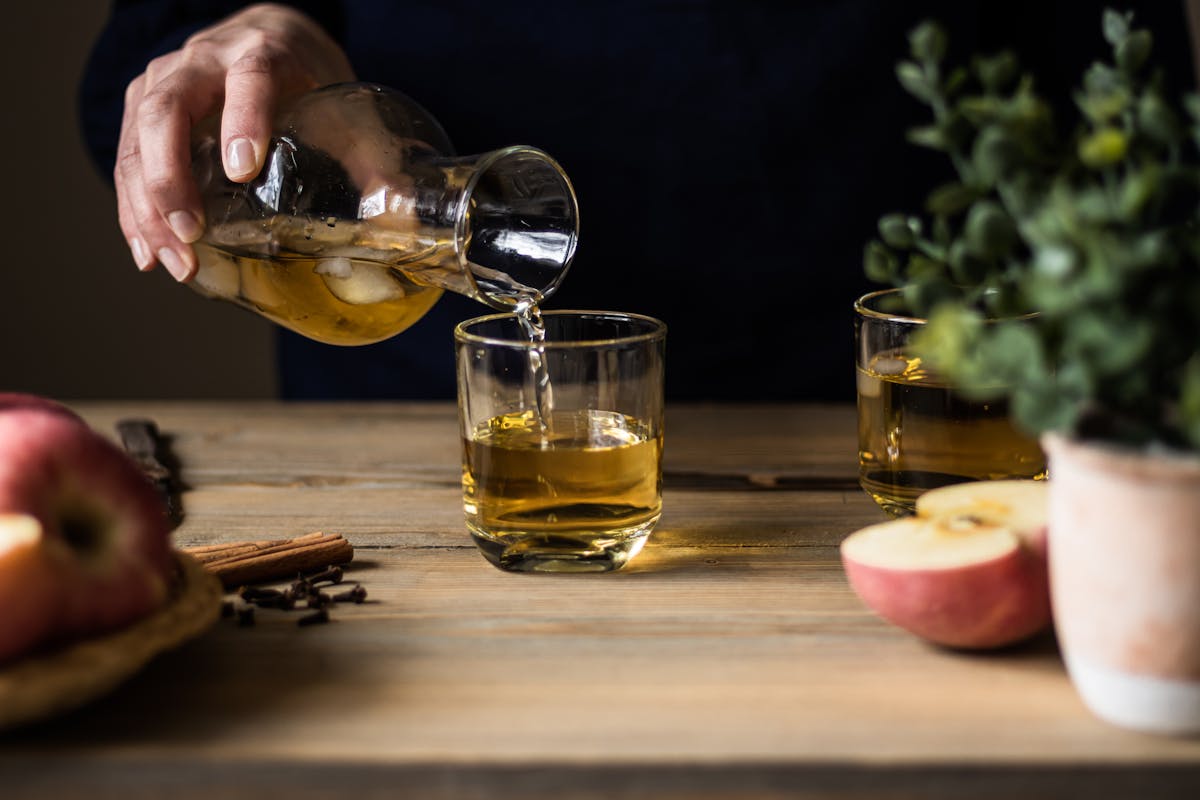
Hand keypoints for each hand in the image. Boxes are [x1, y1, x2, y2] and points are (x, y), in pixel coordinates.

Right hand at [116, 3, 353, 279]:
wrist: (268, 37)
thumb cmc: (308, 78)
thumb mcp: (344, 107)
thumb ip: (372, 160)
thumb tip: (402, 217)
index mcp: (262, 54)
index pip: (250, 79)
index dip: (244, 120)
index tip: (242, 169)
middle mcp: (203, 61)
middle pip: (169, 110)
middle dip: (171, 177)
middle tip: (191, 232)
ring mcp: (165, 81)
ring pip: (137, 137)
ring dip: (146, 205)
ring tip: (172, 260)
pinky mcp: (143, 106)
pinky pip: (125, 157)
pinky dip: (133, 208)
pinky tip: (149, 252)